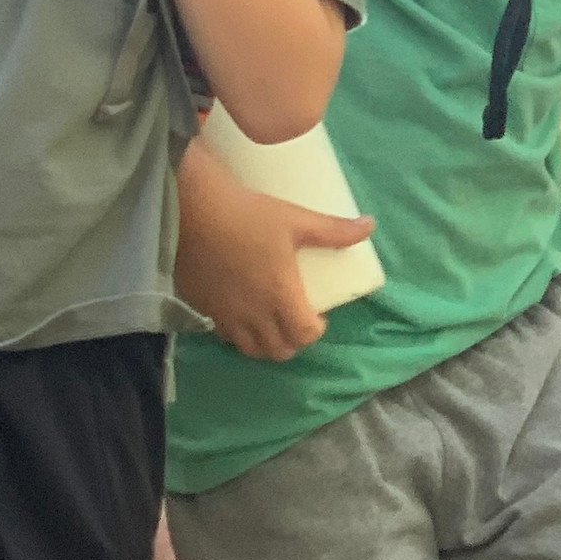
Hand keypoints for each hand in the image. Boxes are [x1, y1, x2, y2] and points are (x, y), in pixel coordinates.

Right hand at [176, 172, 372, 359]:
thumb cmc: (248, 214)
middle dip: (293, 341)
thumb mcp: (296, 219)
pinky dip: (238, 334)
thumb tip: (369, 225)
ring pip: (250, 349)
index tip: (318, 316)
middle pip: (279, 350)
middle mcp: (253, 314)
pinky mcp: (202, 309)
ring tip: (270, 322)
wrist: (191, 209)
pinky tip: (240, 313)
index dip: (315, 330)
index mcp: (280, 296)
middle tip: (296, 320)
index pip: (304, 334)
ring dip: (266, 343)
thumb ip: (334, 229)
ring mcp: (225, 315)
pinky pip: (224, 335)